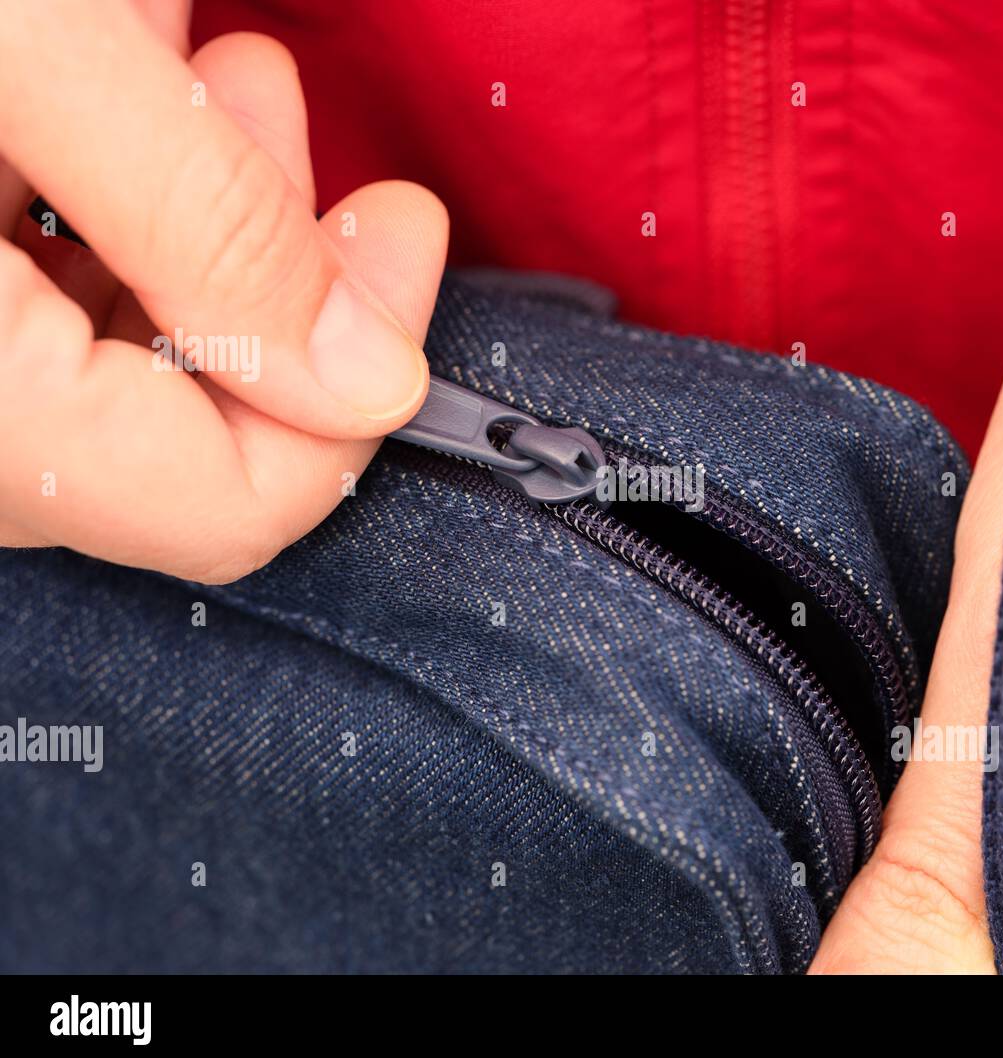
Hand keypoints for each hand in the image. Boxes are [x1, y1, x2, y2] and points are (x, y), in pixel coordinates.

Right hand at [0, 0, 445, 582]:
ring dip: (198, 225)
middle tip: (281, 110)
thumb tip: (373, 387)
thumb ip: (210, 230)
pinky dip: (107, 205)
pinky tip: (118, 85)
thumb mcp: (24, 42)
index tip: (403, 239)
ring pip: (114, 366)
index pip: (224, 505)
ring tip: (205, 72)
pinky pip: (35, 303)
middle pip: (180, 433)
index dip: (350, 390)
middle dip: (273, 277)